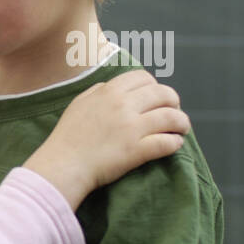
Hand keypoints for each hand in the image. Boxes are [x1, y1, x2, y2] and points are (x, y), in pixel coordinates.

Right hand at [21, 69, 189, 209]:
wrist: (61, 166)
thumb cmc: (67, 138)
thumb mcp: (78, 105)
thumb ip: (96, 92)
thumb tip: (112, 87)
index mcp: (108, 92)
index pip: (144, 78)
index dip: (155, 86)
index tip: (156, 98)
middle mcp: (122, 106)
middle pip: (164, 94)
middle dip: (174, 102)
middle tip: (174, 113)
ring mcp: (131, 128)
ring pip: (172, 117)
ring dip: (181, 123)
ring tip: (181, 129)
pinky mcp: (136, 150)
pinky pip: (167, 142)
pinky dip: (175, 143)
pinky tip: (174, 144)